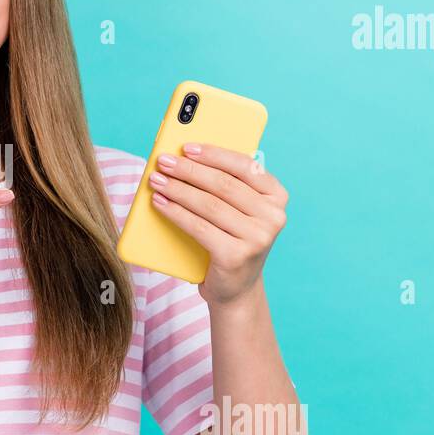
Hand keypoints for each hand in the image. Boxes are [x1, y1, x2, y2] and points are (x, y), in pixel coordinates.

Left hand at [146, 142, 287, 306]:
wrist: (235, 288)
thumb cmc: (231, 238)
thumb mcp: (237, 210)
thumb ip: (225, 185)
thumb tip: (185, 157)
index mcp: (276, 196)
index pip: (245, 166)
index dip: (213, 154)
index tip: (186, 146)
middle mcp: (273, 216)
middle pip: (223, 185)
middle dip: (188, 170)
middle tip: (163, 162)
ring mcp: (258, 238)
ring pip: (208, 205)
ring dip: (177, 190)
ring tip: (156, 181)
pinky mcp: (236, 256)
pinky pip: (199, 227)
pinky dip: (176, 213)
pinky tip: (160, 204)